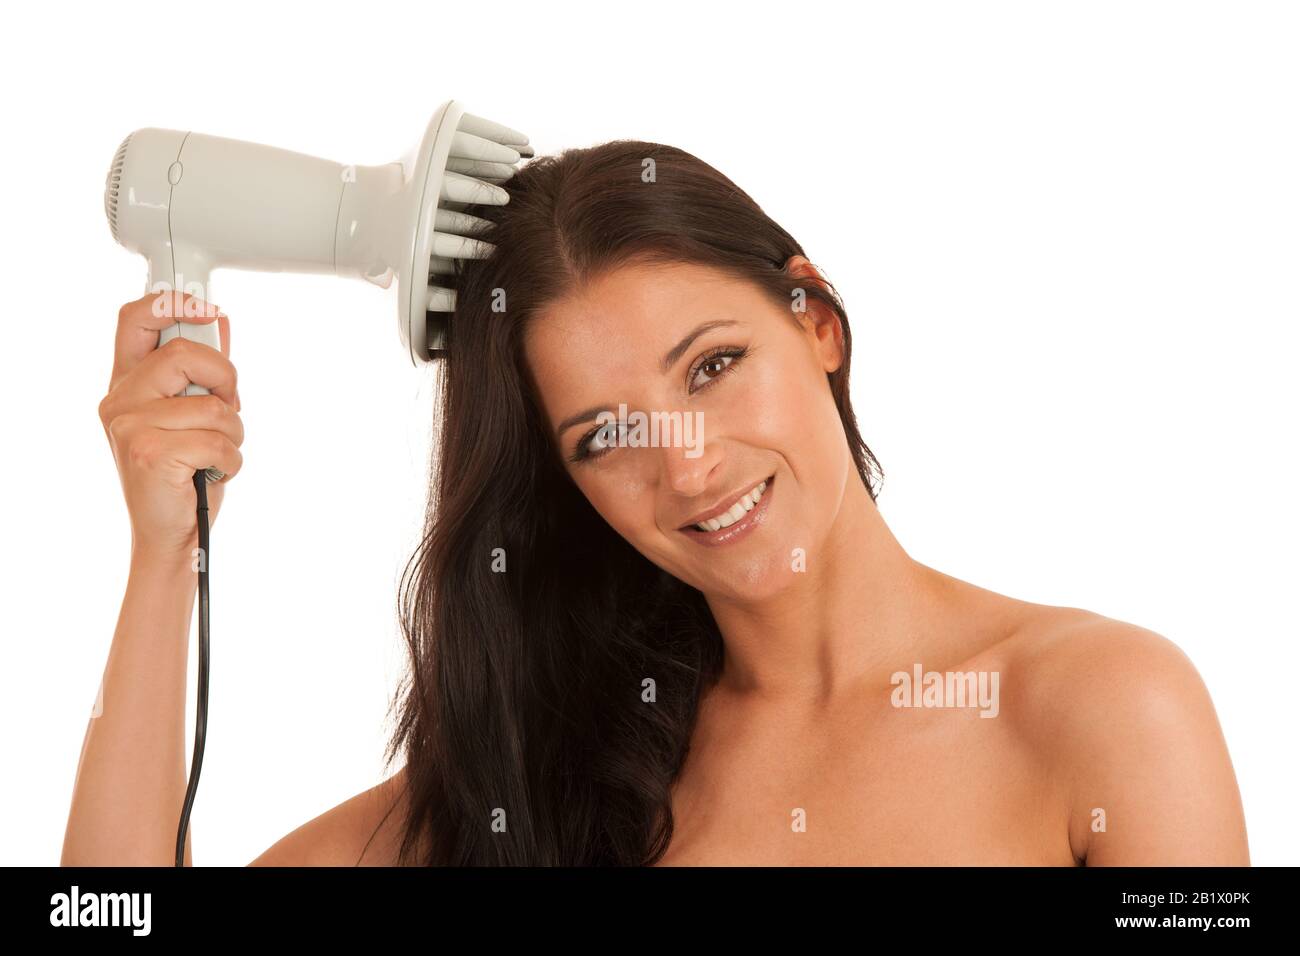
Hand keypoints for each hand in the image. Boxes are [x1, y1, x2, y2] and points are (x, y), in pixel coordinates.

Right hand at [98, 292, 243, 558]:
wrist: (171, 535)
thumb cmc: (183, 476)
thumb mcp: (192, 415)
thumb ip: (201, 371)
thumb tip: (219, 321)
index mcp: (128, 384)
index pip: (135, 319)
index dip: (173, 302)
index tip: (208, 309)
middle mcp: (120, 400)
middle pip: (185, 353)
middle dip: (225, 379)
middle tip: (226, 409)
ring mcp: (130, 425)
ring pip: (212, 405)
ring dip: (232, 434)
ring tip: (214, 455)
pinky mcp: (149, 452)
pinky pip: (218, 440)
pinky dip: (231, 461)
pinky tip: (212, 474)